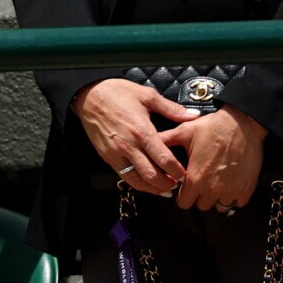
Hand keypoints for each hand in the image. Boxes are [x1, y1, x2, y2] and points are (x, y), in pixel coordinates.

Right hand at [73, 79, 198, 195]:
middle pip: (151, 175)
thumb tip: (193, 115)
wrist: (89, 96)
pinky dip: (138, 183)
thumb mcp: (147, 95)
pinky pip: (124, 176)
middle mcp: (129, 146)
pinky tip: (147, 183)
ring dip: (152, 188)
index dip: (176, 170)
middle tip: (178, 185)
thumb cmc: (117, 92)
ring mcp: (116, 154)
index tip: (185, 174)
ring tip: (165, 189)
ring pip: (137, 180)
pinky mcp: (108, 157)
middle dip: (167, 184)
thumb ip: (171, 109)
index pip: (163, 158)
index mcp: (142, 130)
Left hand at [162, 105, 265, 211]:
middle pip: (201, 206)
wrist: (243, 123)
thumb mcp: (185, 131)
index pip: (183, 203)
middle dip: (200, 196)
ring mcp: (230, 190)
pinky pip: (237, 203)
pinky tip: (231, 183)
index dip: (183, 195)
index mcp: (195, 178)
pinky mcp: (246, 189)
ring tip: (217, 183)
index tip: (186, 187)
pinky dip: (234, 196)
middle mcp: (212, 189)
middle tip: (202, 182)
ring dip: (217, 198)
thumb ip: (166, 140)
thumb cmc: (214, 127)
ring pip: (219, 207)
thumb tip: (150, 141)